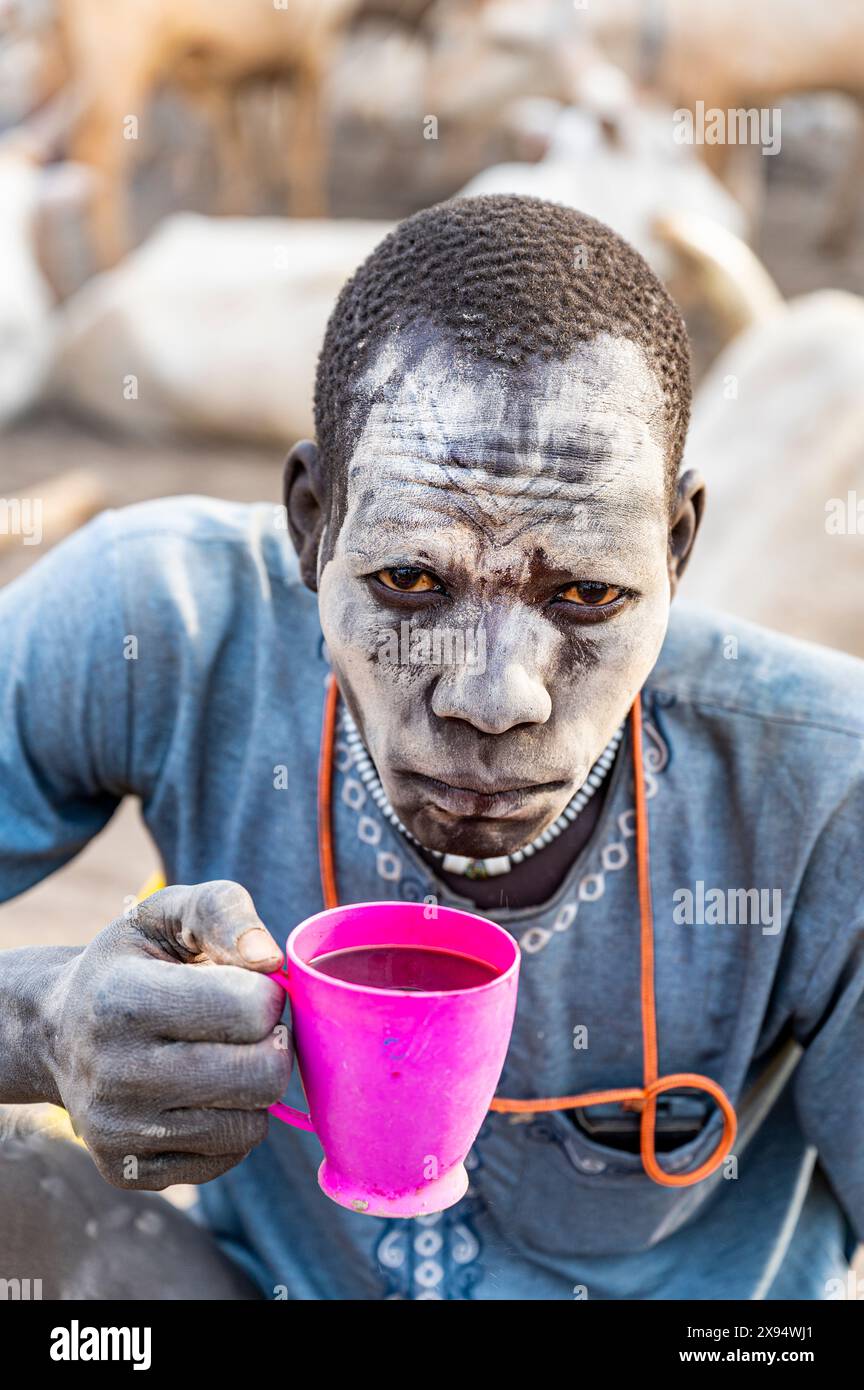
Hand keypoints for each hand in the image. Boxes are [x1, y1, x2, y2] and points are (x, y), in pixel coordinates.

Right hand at [44, 881, 291, 1188]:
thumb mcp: (166, 914)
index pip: (251, 1010)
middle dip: (273, 1044)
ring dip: (254, 1087)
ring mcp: (118, 1133)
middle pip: (262, 1077)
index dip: (267, 993)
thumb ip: (224, 913)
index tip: (245, 985)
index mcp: (122, 1001)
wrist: (57, 1031)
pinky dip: (231, 1122)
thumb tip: (270, 959)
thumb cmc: (132, 964)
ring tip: (222, 1055)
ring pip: (250, 1126)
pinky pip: (227, 1158)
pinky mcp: (129, 1172)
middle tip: (249, 1027)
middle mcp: (114, 1074)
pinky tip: (203, 1092)